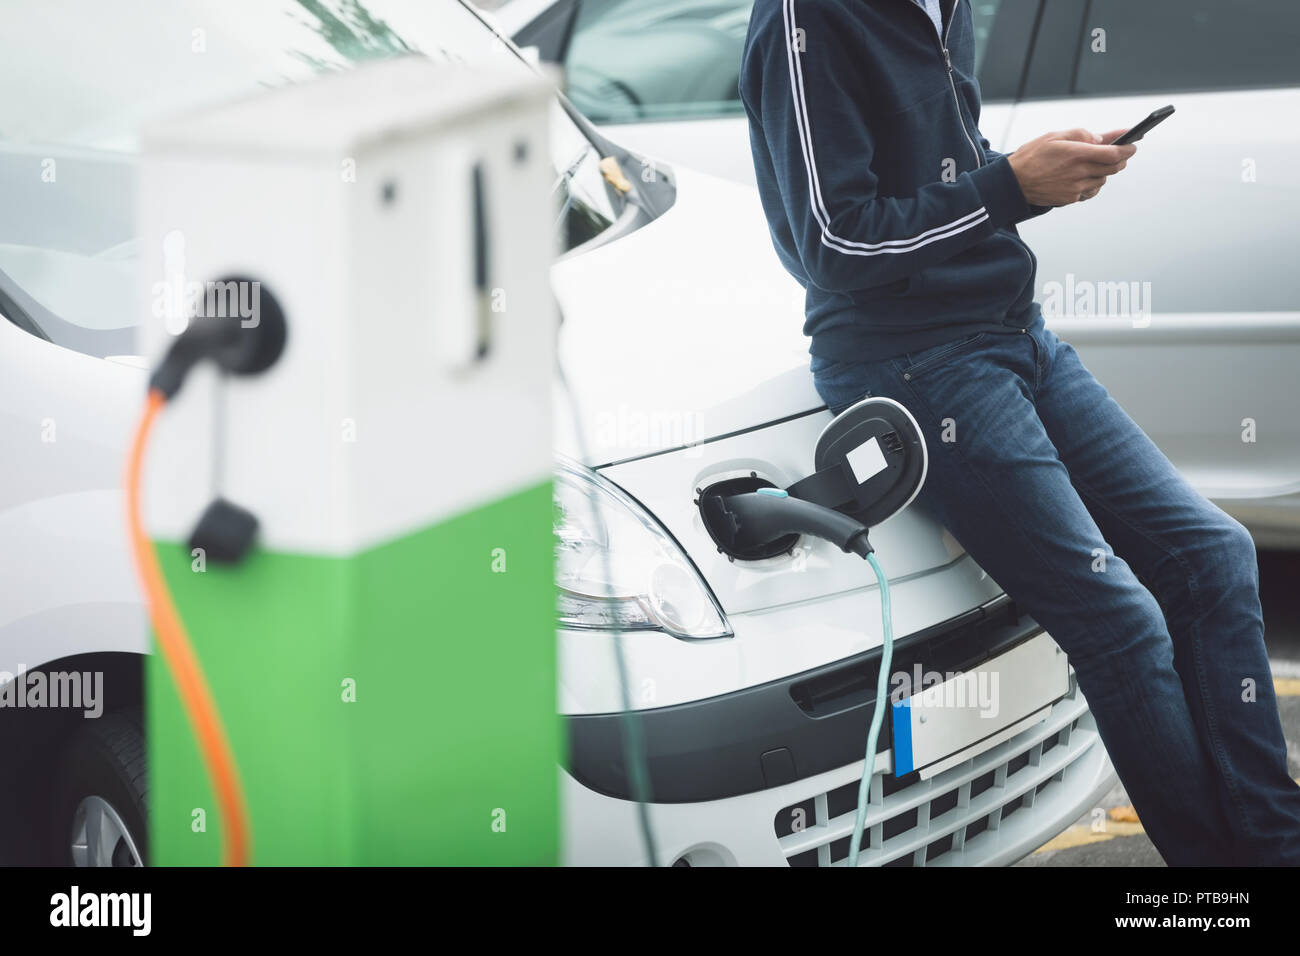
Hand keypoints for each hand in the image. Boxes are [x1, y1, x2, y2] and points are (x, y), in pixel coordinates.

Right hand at [1008, 128, 1135, 205]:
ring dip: (1106, 171)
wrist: (1013, 183)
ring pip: (1104, 180)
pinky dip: (1094, 184)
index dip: (1128, 148)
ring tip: (1096, 164)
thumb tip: (1101, 138)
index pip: (1114, 153)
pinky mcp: (1070, 198)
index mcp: (1078, 154)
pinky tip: (1086, 178)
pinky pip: (1091, 191)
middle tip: (1121, 153)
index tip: (1134, 144)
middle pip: (1114, 168)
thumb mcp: (1055, 136)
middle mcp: (1080, 172)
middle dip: (1121, 159)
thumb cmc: (1032, 156)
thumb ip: (1081, 135)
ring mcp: (1076, 188)